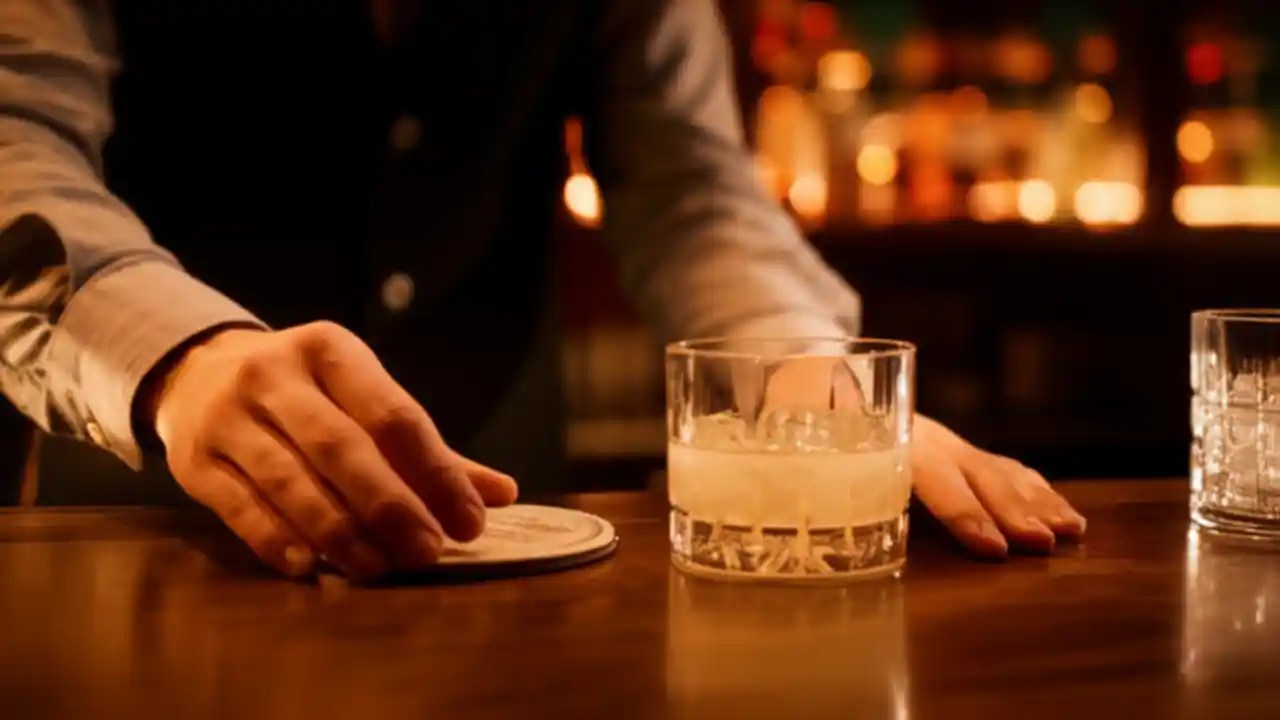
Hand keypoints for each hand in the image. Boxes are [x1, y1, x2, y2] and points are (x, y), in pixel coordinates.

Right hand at [141, 321, 517, 579]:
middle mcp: (275, 374)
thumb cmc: (306, 395)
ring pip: (292, 482)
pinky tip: (313, 566)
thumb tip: (500, 495)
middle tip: (429, 551)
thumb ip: (428, 449)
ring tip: (381, 567)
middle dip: (392, 506)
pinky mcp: (194, 461)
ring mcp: (228, 417)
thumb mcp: (361, 398)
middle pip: (342, 448)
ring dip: (342, 532)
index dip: (436, 472)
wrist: (196, 373)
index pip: (394, 415)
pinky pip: (241, 509)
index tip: (469, 520)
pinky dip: (280, 540)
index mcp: (331, 350)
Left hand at [765, 357, 1084, 557]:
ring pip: (998, 471)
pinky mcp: (955, 451)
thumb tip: (789, 472)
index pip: (932, 476)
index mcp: (887, 433)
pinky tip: (1062, 513)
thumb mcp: (788, 421)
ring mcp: (946, 442)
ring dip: (1035, 502)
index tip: (990, 546)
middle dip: (1013, 510)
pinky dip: (1034, 490)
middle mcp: (926, 435)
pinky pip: (1001, 468)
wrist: (817, 369)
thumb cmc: (796, 403)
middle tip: (1044, 543)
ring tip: (1070, 532)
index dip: (961, 511)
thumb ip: (795, 447)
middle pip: (978, 475)